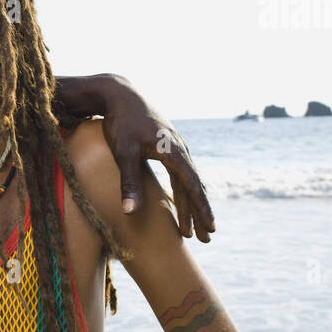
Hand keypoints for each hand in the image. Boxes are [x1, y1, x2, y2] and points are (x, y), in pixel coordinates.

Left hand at [97, 77, 214, 241]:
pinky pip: (180, 173)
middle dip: (200, 214)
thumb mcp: (123, 153)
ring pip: (187, 181)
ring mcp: (176, 147)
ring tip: (192, 229)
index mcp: (174, 152)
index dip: (201, 209)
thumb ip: (128, 183)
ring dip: (191, 204)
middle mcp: (180, 149)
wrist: (121, 94)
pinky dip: (183, 190)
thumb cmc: (121, 123)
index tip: (210, 229)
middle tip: (206, 238)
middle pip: (194, 187)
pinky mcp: (167, 145)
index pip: (192, 186)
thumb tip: (130, 213)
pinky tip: (182, 201)